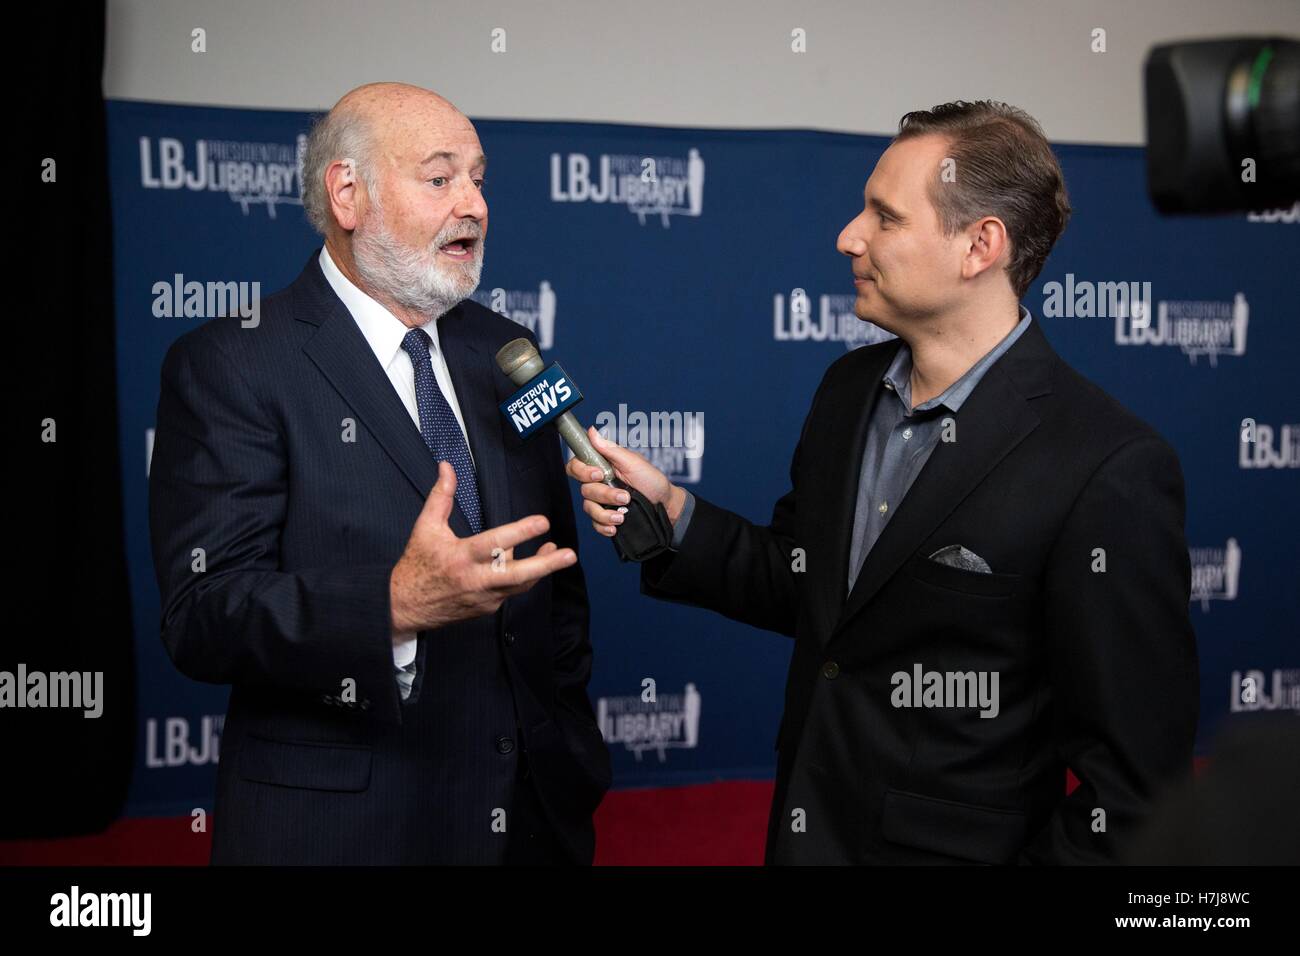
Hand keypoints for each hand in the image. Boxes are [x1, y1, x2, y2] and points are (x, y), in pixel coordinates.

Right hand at [390, 461, 576, 630]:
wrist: (405, 606)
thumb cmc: (417, 564)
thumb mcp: (426, 527)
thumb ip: (441, 496)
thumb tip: (447, 467)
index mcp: (460, 557)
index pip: (495, 543)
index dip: (520, 532)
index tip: (542, 522)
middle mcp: (475, 580)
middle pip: (517, 574)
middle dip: (545, 564)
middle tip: (569, 554)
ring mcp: (483, 597)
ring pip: (519, 585)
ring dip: (541, 570)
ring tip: (559, 553)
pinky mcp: (487, 608)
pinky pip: (511, 592)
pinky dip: (523, 578)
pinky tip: (534, 564)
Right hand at [564, 426, 686, 537]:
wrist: (666, 506)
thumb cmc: (652, 480)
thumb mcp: (634, 463)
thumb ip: (611, 450)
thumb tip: (592, 431)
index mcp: (602, 466)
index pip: (576, 466)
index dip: (581, 471)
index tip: (599, 474)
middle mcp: (599, 483)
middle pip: (584, 489)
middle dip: (604, 495)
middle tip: (624, 496)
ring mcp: (602, 501)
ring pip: (589, 508)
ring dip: (605, 513)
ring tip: (623, 515)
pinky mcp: (606, 517)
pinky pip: (595, 524)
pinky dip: (604, 526)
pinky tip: (615, 526)